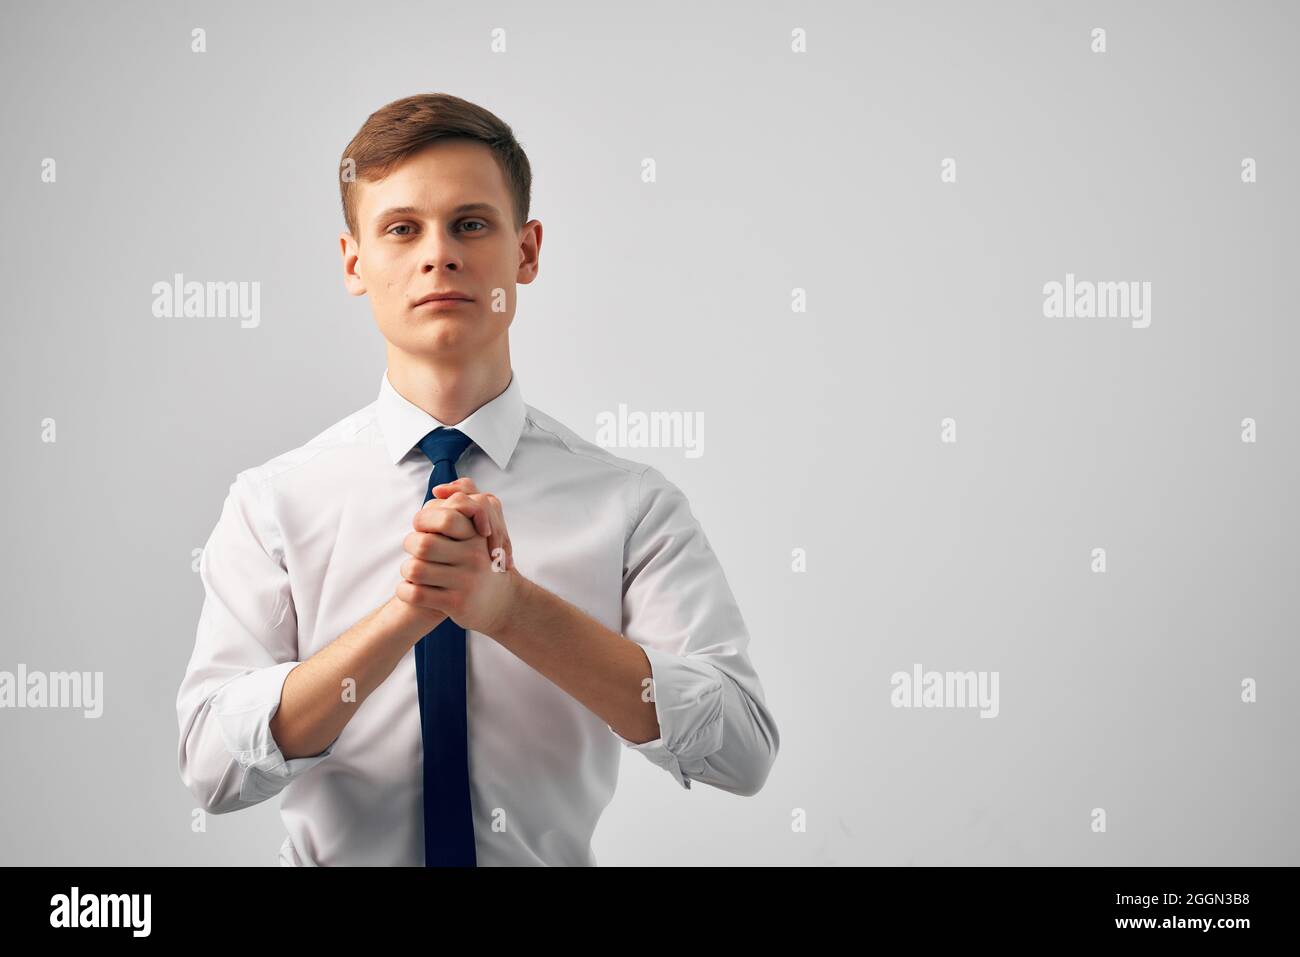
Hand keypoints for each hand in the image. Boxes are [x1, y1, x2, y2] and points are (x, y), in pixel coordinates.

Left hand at [394, 479, 522, 635]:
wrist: (499, 602)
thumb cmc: (481, 560)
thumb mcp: (479, 527)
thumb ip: (465, 497)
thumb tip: (439, 489)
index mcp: (477, 535)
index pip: (445, 516)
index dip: (424, 520)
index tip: (423, 528)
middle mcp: (475, 556)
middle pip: (423, 543)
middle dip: (410, 544)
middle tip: (413, 549)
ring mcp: (466, 580)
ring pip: (415, 569)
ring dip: (406, 569)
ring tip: (412, 570)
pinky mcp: (456, 603)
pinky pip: (416, 594)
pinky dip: (405, 591)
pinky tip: (409, 588)